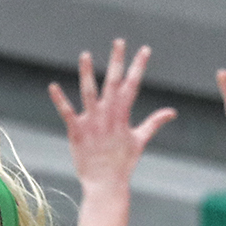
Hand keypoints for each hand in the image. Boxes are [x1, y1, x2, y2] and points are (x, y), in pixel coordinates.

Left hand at [49, 39, 176, 188]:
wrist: (106, 184)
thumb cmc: (123, 163)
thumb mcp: (140, 140)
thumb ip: (154, 123)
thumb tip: (172, 112)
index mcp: (123, 115)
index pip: (133, 85)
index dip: (139, 66)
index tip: (144, 49)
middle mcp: (108, 115)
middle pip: (113, 82)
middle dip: (117, 61)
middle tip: (118, 41)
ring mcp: (92, 122)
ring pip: (89, 92)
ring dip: (87, 73)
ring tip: (85, 55)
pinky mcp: (77, 131)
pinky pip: (66, 112)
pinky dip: (60, 99)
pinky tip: (53, 86)